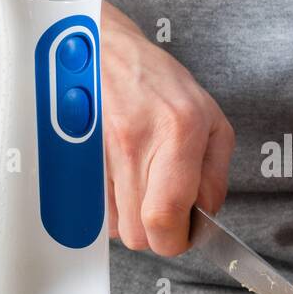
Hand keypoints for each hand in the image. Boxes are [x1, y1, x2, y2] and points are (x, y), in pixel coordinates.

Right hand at [99, 16, 233, 254]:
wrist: (105, 53)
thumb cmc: (161, 85)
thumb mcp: (213, 124)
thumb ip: (215, 178)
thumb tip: (204, 218)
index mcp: (178, 132)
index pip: (165, 217)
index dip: (174, 239)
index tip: (182, 234)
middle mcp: (135, 142)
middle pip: (138, 233)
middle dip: (154, 231)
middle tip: (165, 206)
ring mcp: (100, 151)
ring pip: (116, 226)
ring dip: (132, 217)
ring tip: (143, 181)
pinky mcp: (77, 160)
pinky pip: (97, 209)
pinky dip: (113, 204)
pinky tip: (122, 177)